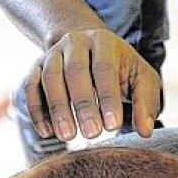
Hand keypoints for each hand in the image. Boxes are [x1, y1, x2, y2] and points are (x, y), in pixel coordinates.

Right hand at [24, 29, 160, 142]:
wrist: (88, 46)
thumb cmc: (120, 68)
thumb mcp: (141, 78)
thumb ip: (145, 103)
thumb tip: (144, 131)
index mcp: (103, 41)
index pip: (104, 69)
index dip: (108, 98)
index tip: (112, 126)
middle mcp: (75, 43)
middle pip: (75, 71)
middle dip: (83, 105)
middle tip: (92, 134)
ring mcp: (52, 54)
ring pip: (50, 78)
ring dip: (57, 108)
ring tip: (67, 136)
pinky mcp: (36, 68)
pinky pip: (31, 88)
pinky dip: (36, 111)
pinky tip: (46, 131)